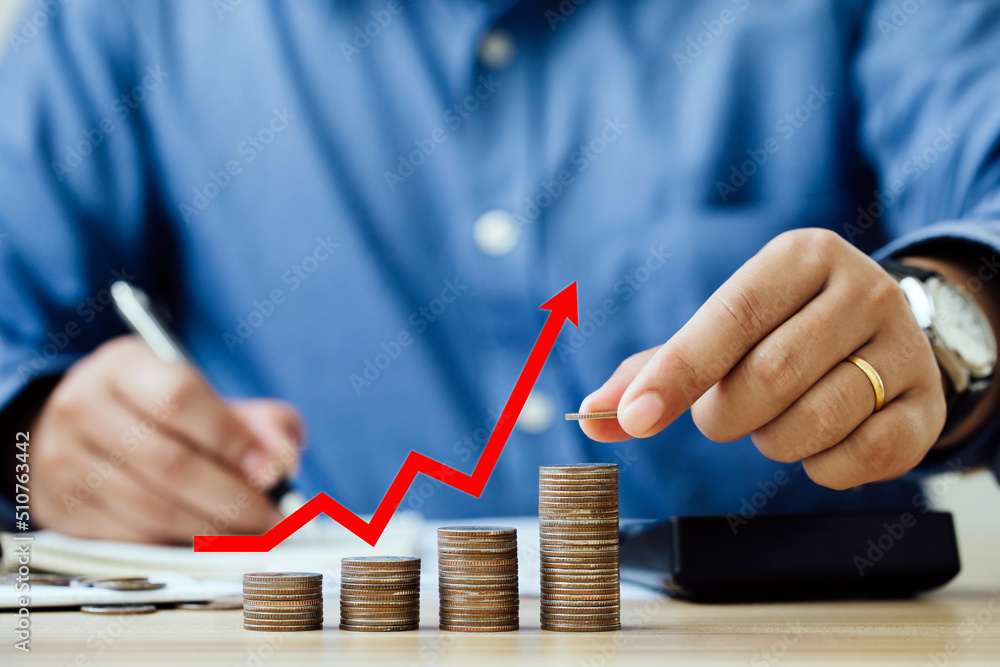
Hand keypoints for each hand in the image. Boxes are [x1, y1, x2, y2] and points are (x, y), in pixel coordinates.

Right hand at [31, 336, 301, 542]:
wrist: (77, 430)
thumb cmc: (159, 413)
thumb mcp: (204, 396)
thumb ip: (257, 420)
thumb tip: (283, 455)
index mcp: (124, 367)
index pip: (179, 399)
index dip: (232, 439)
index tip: (273, 469)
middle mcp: (84, 408)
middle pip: (170, 463)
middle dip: (233, 497)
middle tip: (273, 516)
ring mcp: (65, 462)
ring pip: (152, 509)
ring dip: (213, 529)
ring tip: (252, 534)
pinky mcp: (63, 510)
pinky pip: (133, 538)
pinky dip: (179, 545)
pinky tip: (209, 540)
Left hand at [579, 228, 947, 489]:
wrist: (881, 335)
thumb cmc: (781, 332)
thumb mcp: (721, 333)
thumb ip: (654, 370)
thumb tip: (592, 413)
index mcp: (801, 256)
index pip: (730, 318)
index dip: (677, 373)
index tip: (634, 418)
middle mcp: (862, 289)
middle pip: (770, 376)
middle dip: (725, 414)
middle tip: (725, 413)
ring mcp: (904, 346)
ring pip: (815, 420)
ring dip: (774, 440)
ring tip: (777, 419)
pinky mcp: (929, 404)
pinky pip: (861, 457)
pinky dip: (822, 467)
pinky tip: (820, 442)